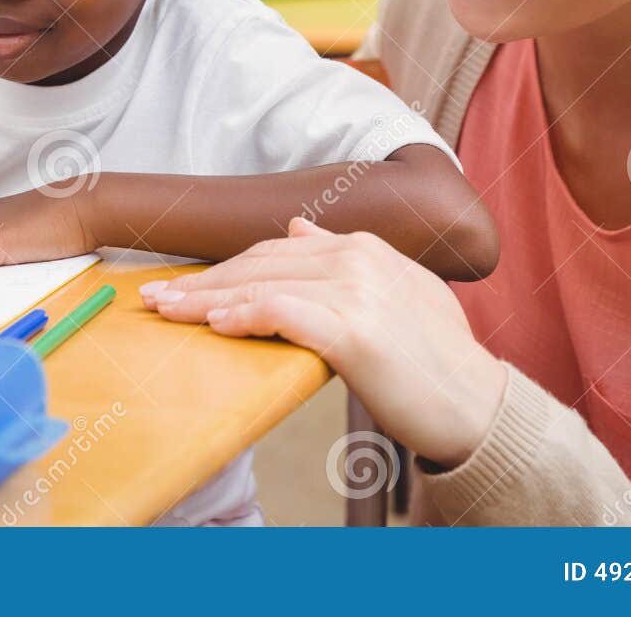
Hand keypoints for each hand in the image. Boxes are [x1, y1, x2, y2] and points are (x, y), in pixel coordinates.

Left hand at [140, 218, 507, 468]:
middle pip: (259, 263)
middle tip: (155, 296)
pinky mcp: (352, 327)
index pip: (276, 250)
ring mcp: (355, 288)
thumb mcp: (396, 291)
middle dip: (202, 280)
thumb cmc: (433, 359)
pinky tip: (212, 326)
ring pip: (260, 284)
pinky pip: (279, 311)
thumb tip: (301, 228)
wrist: (475, 402)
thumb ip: (347, 259)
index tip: (186, 283)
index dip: (226, 267)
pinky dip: (241, 316)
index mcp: (365, 247)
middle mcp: (357, 257)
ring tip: (166, 310)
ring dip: (205, 299)